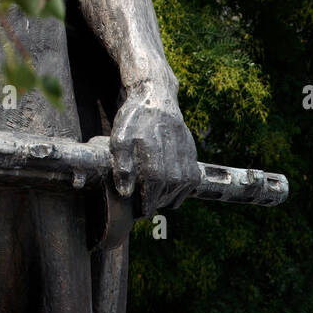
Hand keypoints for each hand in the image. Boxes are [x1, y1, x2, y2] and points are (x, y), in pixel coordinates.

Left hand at [108, 87, 198, 216]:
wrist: (157, 99)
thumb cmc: (134, 121)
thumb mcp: (119, 138)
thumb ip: (120, 165)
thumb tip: (126, 192)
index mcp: (153, 147)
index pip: (153, 184)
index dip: (146, 202)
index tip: (140, 213)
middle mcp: (174, 152)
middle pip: (167, 189)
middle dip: (155, 202)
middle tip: (145, 206)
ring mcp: (186, 154)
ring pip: (181, 188)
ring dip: (168, 199)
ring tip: (155, 199)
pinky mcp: (193, 155)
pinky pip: (191, 183)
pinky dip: (180, 192)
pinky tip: (168, 191)